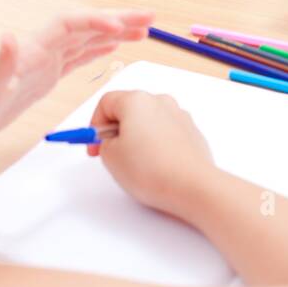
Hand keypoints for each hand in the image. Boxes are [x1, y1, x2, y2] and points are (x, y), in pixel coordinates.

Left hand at [0, 9, 153, 142]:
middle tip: (150, 17)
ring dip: (115, 31)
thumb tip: (9, 37)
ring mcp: (46, 61)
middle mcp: (42, 49)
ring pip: (88, 39)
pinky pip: (79, 57)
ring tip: (144, 28)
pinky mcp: (46, 75)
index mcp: (32, 48)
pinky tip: (114, 46)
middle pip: (87, 25)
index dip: (96, 21)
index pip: (70, 24)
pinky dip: (99, 48)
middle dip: (118, 19)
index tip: (120, 28)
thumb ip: (0, 64)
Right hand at [87, 89, 215, 217]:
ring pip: (149, 121)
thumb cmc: (151, 170)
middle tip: (112, 155)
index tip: (94, 147)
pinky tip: (156, 166)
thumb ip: (104, 143)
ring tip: (137, 165)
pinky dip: (157, 144)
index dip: (95, 125)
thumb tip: (111, 140)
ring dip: (138, 137)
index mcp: (137, 101)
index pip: (106, 103)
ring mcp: (179, 115)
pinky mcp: (191, 131)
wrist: (192, 186)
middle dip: (117, 131)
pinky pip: (166, 133)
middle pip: (129, 109)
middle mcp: (160, 101)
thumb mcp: (111, 158)